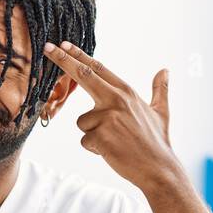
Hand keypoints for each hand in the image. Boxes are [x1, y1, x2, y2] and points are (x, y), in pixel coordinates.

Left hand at [42, 41, 184, 191]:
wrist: (158, 168)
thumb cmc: (157, 141)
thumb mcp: (161, 112)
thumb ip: (159, 90)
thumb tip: (165, 70)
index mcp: (126, 92)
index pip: (98, 69)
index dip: (79, 56)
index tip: (64, 45)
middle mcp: (116, 99)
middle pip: (83, 75)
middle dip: (63, 60)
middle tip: (48, 48)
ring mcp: (107, 117)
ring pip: (82, 122)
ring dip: (93, 134)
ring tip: (114, 141)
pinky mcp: (100, 135)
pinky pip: (85, 140)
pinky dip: (95, 148)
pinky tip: (112, 151)